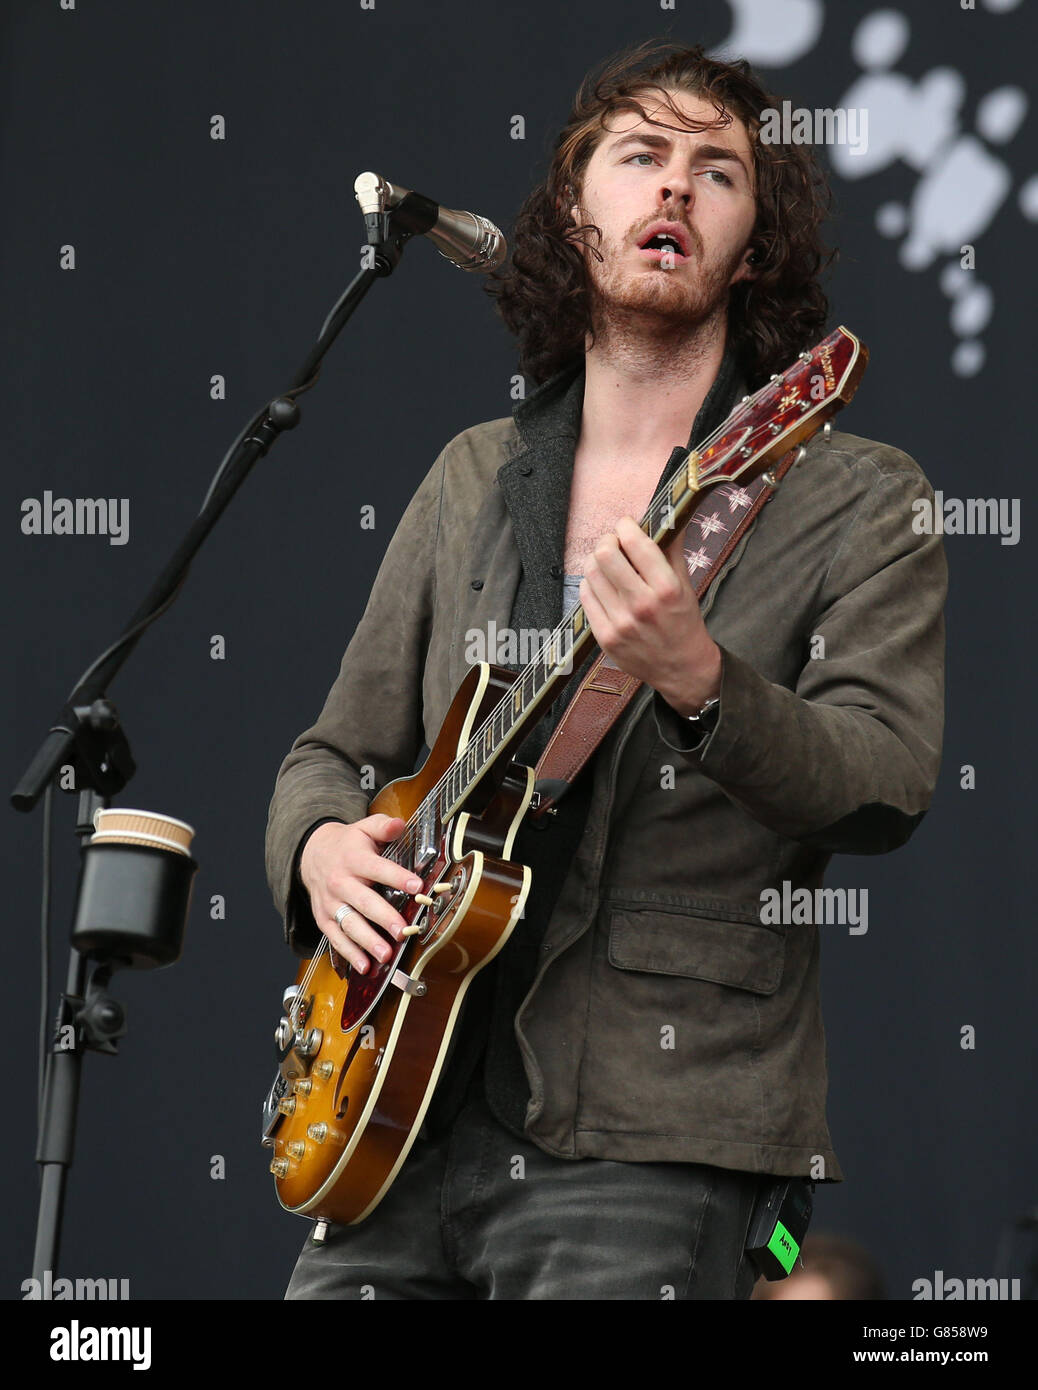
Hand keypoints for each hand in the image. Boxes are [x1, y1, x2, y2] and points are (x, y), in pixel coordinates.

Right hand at [299, 814, 422, 973]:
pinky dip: (350, 954)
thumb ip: (383, 826)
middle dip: (383, 917)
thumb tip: (399, 824)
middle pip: (363, 901)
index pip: (378, 869)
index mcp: (354, 859)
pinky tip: (365, 966)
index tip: (417, 887)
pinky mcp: (324, 919)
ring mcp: (331, 903)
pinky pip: (336, 938)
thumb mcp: (364, 829)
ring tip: (385, 954)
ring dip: (367, 941)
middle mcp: (341, 882)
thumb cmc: (348, 845)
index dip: (398, 878)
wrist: (311, 855)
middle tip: (402, 931)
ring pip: (349, 923)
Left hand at [579, 515, 721, 714]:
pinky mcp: (605, 637)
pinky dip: (592, 584)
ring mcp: (620, 623)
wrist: (681, 668)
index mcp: (666, 588)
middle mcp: (642, 605)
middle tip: (615, 544)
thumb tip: (667, 515)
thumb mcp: (685, 584)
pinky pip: (585, 596)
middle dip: (608, 541)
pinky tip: (604, 585)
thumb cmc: (684, 623)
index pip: (634, 543)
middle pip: (605, 555)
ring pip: (591, 573)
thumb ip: (673, 549)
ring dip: (597, 562)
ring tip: (609, 565)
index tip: (627, 525)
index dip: (626, 526)